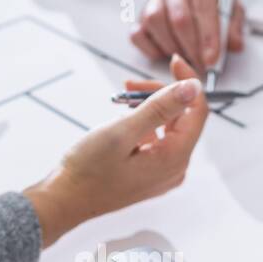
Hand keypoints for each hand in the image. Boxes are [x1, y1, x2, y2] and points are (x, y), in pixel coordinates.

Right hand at [24, 57, 207, 244]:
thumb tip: (192, 88)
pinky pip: (156, 141)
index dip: (188, 82)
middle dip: (160, 96)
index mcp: (174, 159)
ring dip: (148, 109)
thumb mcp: (122, 132)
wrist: (64, 201)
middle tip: (128, 86)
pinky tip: (120, 124)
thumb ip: (160, 108)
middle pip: (183, 118)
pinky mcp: (150, 174)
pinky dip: (141, 126)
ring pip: (168, 128)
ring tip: (119, 104)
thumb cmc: (87, 171)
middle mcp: (175, 168)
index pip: (198, 111)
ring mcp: (163, 173)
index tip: (173, 61)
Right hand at [131, 0, 244, 70]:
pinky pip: (138, 36)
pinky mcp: (140, 14)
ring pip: (156, 25)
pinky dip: (152, 49)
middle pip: (179, 19)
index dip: (208, 38)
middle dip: (192, 49)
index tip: (212, 60)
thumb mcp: (232, 7)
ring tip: (187, 57)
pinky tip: (167, 52)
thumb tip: (235, 45)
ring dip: (173, 48)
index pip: (202, 9)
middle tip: (202, 66)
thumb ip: (234, 26)